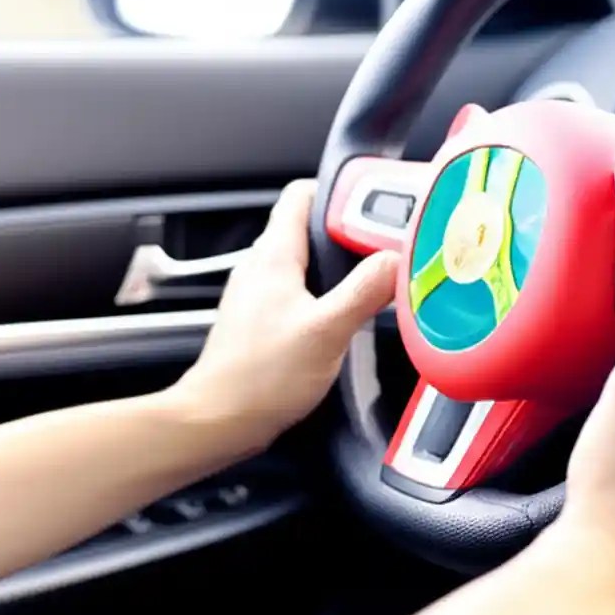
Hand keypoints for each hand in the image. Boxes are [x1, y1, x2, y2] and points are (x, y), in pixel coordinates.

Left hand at [174, 180, 398, 446]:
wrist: (219, 421)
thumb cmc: (260, 378)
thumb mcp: (326, 331)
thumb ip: (363, 291)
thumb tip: (395, 260)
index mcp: (273, 257)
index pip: (303, 196)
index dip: (340, 193)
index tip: (376, 207)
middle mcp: (262, 268)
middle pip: (312, 229)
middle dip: (351, 234)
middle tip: (388, 249)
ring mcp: (261, 294)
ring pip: (308, 262)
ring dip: (341, 268)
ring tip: (375, 283)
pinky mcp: (265, 320)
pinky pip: (302, 291)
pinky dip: (328, 295)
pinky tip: (347, 318)